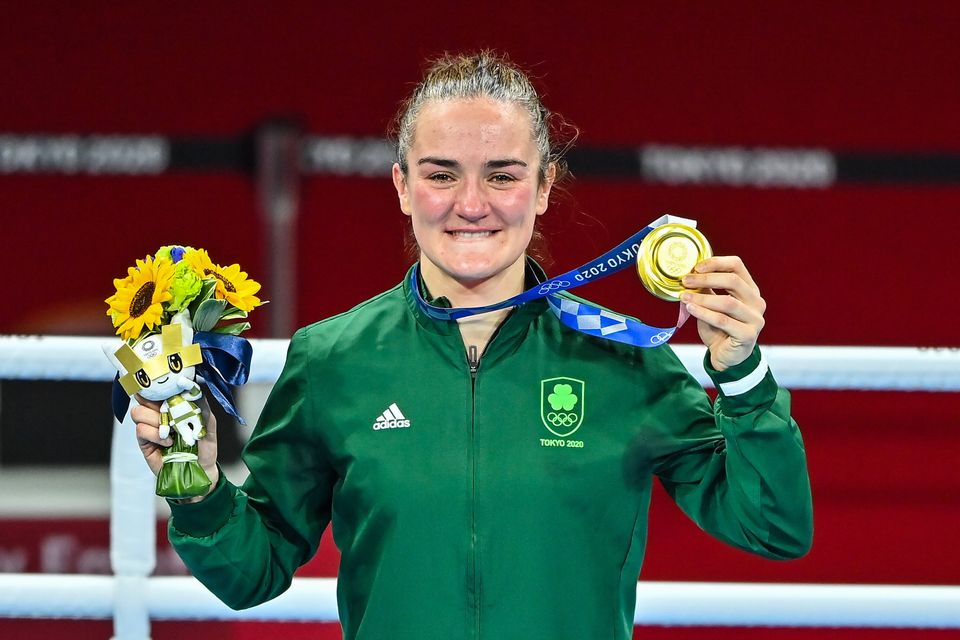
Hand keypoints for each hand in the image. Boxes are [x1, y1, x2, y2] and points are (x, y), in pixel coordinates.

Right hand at [131, 395, 219, 501]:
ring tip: (170, 430)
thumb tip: (193, 388)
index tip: (164, 384)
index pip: (157, 390)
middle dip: (154, 401)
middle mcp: (157, 414)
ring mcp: (150, 428)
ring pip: (138, 412)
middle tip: (167, 409)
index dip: (156, 385)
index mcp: (172, 406)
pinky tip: (167, 442)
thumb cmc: (204, 445)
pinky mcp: (144, 443)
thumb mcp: (207, 422)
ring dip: (155, 419)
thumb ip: (201, 405)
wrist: (201, 469)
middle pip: (142, 397)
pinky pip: (141, 430)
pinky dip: (155, 435)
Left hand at [680, 256, 765, 371]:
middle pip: (733, 281)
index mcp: (749, 290)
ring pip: (728, 302)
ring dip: (703, 297)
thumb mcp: (711, 304)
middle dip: (706, 278)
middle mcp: (756, 302)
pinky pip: (723, 320)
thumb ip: (707, 289)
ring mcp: (755, 319)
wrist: (726, 357)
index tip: (695, 266)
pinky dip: (704, 313)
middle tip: (685, 281)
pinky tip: (690, 308)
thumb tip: (690, 273)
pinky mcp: (748, 335)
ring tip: (684, 296)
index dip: (716, 262)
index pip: (737, 266)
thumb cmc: (719, 328)